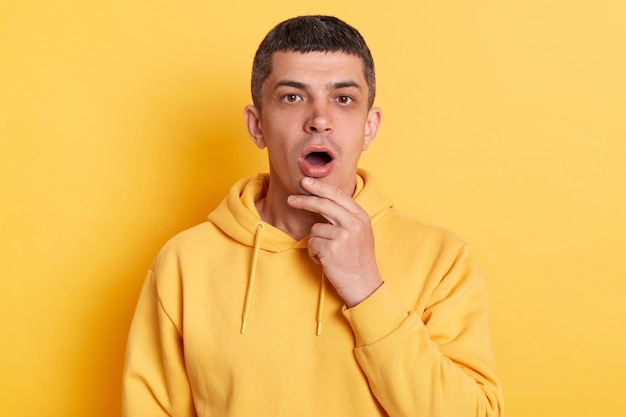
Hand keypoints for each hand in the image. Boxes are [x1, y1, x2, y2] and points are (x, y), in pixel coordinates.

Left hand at [287, 177, 382, 306]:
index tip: (306, 182)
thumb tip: (323, 202)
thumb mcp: (360, 233)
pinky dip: (315, 254)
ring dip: (316, 242)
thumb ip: (346, 218)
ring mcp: (343, 236)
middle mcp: (353, 224)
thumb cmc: (358, 260)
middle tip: (290, 200)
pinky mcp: (332, 249)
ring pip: (315, 229)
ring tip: (329, 254)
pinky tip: (326, 261)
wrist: (365, 286)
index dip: (320, 187)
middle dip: (304, 200)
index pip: (338, 195)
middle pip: (323, 204)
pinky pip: (312, 244)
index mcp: (361, 217)